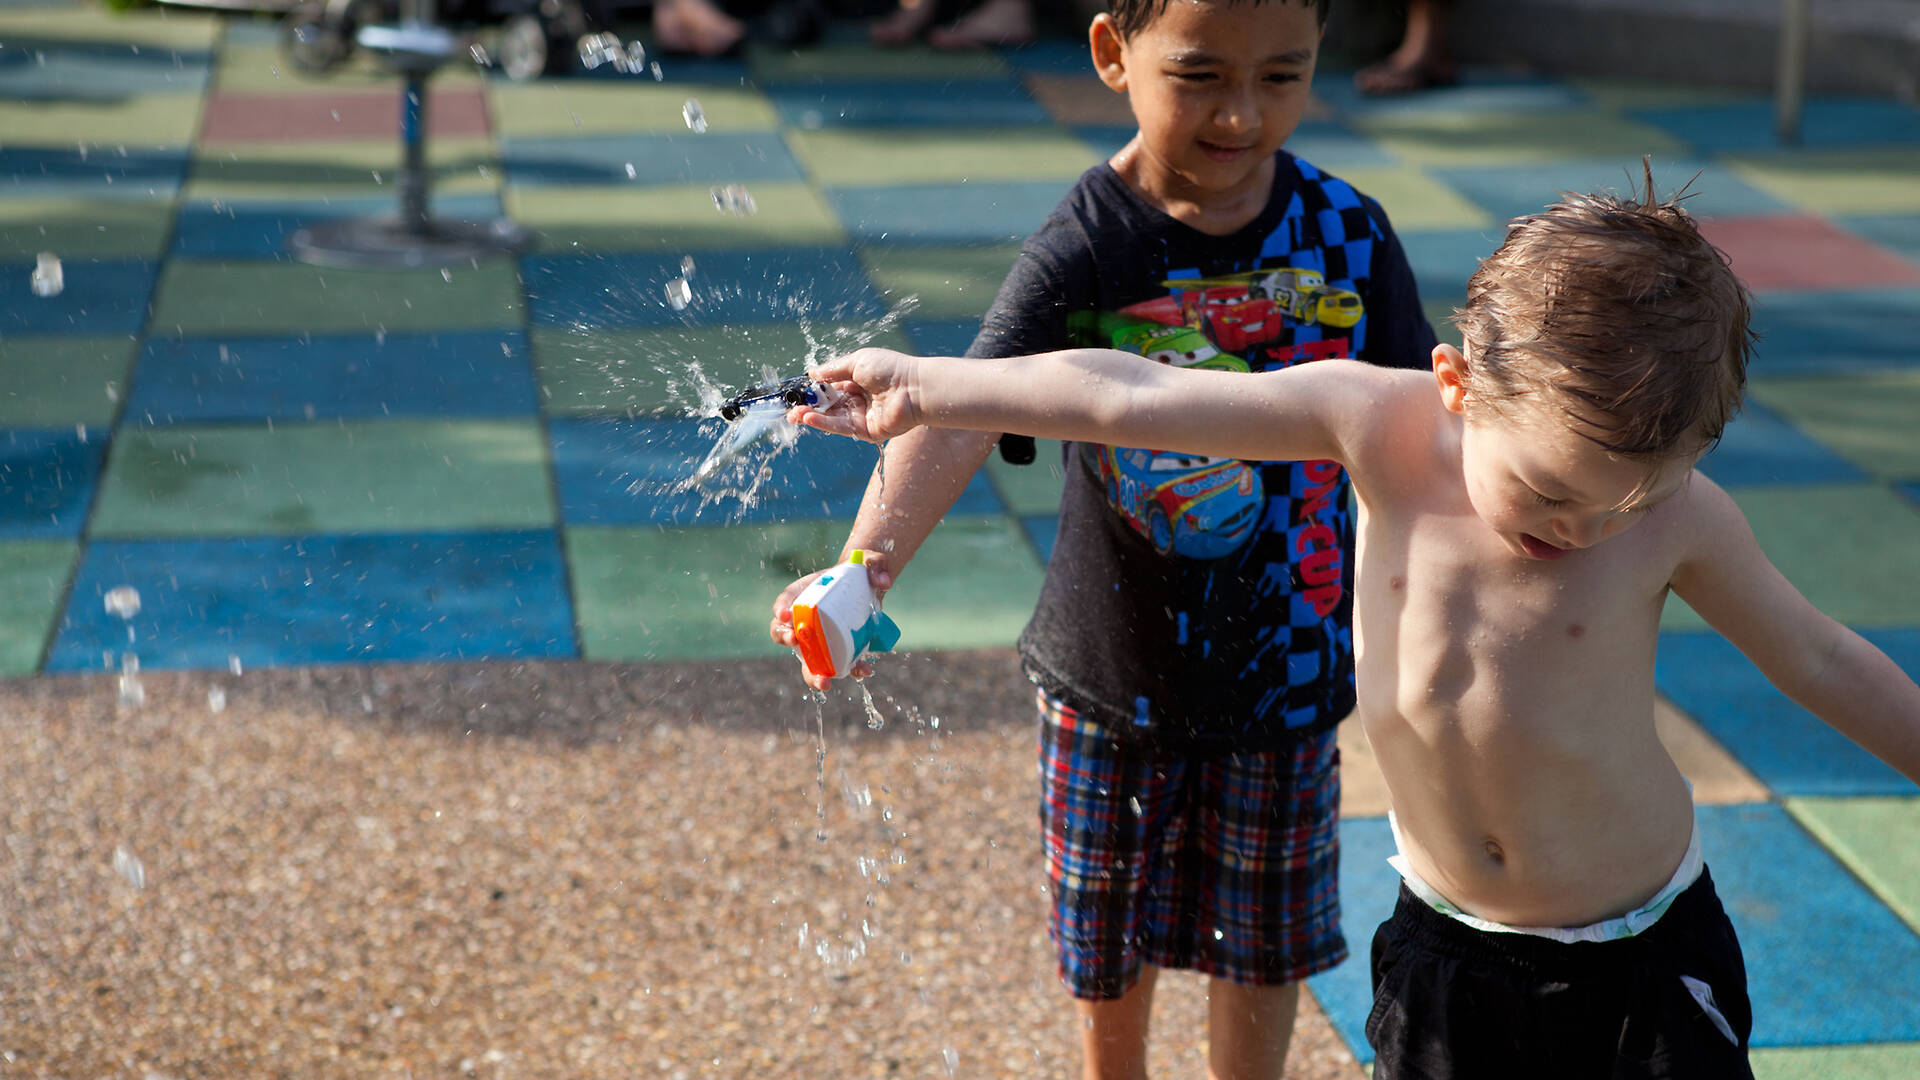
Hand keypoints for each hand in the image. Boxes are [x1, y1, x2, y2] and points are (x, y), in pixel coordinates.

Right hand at [768, 550, 893, 691]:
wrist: (868, 590)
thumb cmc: (859, 573)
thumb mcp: (869, 562)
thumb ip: (875, 564)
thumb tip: (883, 582)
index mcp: (804, 593)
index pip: (785, 600)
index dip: (781, 608)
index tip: (784, 614)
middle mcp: (804, 619)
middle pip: (783, 632)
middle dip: (785, 638)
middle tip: (795, 640)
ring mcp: (817, 639)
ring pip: (806, 659)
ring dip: (812, 673)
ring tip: (824, 682)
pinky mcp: (834, 651)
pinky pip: (836, 665)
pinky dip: (849, 670)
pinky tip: (863, 670)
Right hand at [788, 347, 923, 442]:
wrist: (913, 387)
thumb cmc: (890, 369)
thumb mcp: (857, 362)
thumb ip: (833, 369)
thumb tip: (812, 373)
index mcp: (858, 382)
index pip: (830, 388)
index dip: (813, 391)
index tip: (797, 392)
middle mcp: (859, 400)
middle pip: (828, 406)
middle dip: (808, 406)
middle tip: (790, 407)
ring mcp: (862, 417)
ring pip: (831, 418)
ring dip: (811, 416)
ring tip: (794, 414)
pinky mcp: (866, 431)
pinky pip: (841, 427)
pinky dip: (823, 423)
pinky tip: (809, 418)